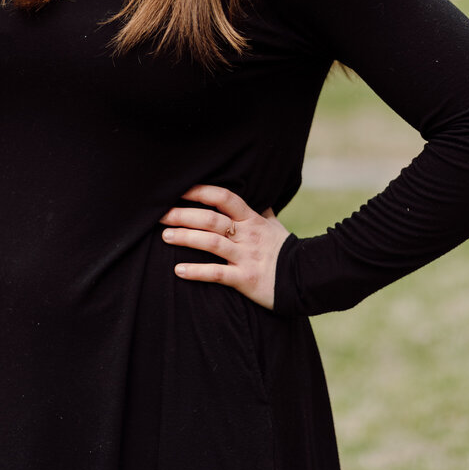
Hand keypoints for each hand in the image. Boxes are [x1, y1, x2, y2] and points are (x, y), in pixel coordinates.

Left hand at [158, 184, 289, 310]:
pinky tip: (179, 271)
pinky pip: (218, 274)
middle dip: (183, 215)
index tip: (179, 189)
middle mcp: (247, 235)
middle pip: (211, 219)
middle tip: (161, 214)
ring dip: (186, 238)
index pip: (224, 197)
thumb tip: (259, 196)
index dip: (201, 191)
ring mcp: (246, 256)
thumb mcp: (275, 227)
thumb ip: (263, 211)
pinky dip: (197, 272)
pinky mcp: (246, 279)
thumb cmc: (285, 251)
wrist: (307, 279)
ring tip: (165, 237)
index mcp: (252, 219)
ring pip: (212, 243)